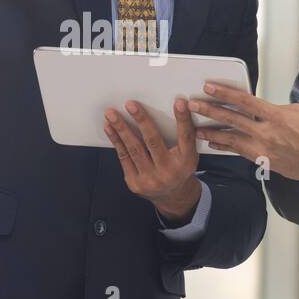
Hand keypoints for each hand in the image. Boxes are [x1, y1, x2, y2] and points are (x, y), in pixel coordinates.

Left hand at [103, 98, 201, 220]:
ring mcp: (150, 179)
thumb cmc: (179, 168)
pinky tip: (110, 128)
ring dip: (121, 129)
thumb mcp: (188, 153)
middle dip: (141, 120)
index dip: (182, 119)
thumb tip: (177, 105)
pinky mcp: (135, 183)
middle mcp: (169, 171)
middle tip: (131, 105)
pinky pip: (123, 158)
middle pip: (153, 141)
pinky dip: (116, 141)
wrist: (172, 197)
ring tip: (112, 115)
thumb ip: (184, 134)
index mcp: (186, 161)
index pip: (185, 136)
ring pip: (134, 149)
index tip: (179, 102)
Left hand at [191, 83, 298, 181]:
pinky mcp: (264, 160)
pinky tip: (213, 143)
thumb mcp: (298, 112)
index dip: (225, 93)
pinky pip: (240, 152)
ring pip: (232, 138)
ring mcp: (264, 148)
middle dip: (210, 111)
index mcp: (276, 115)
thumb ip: (274, 110)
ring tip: (196, 128)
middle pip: (232, 119)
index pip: (245, 101)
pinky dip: (225, 146)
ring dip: (212, 132)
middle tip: (192, 105)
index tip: (209, 87)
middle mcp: (267, 132)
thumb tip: (258, 107)